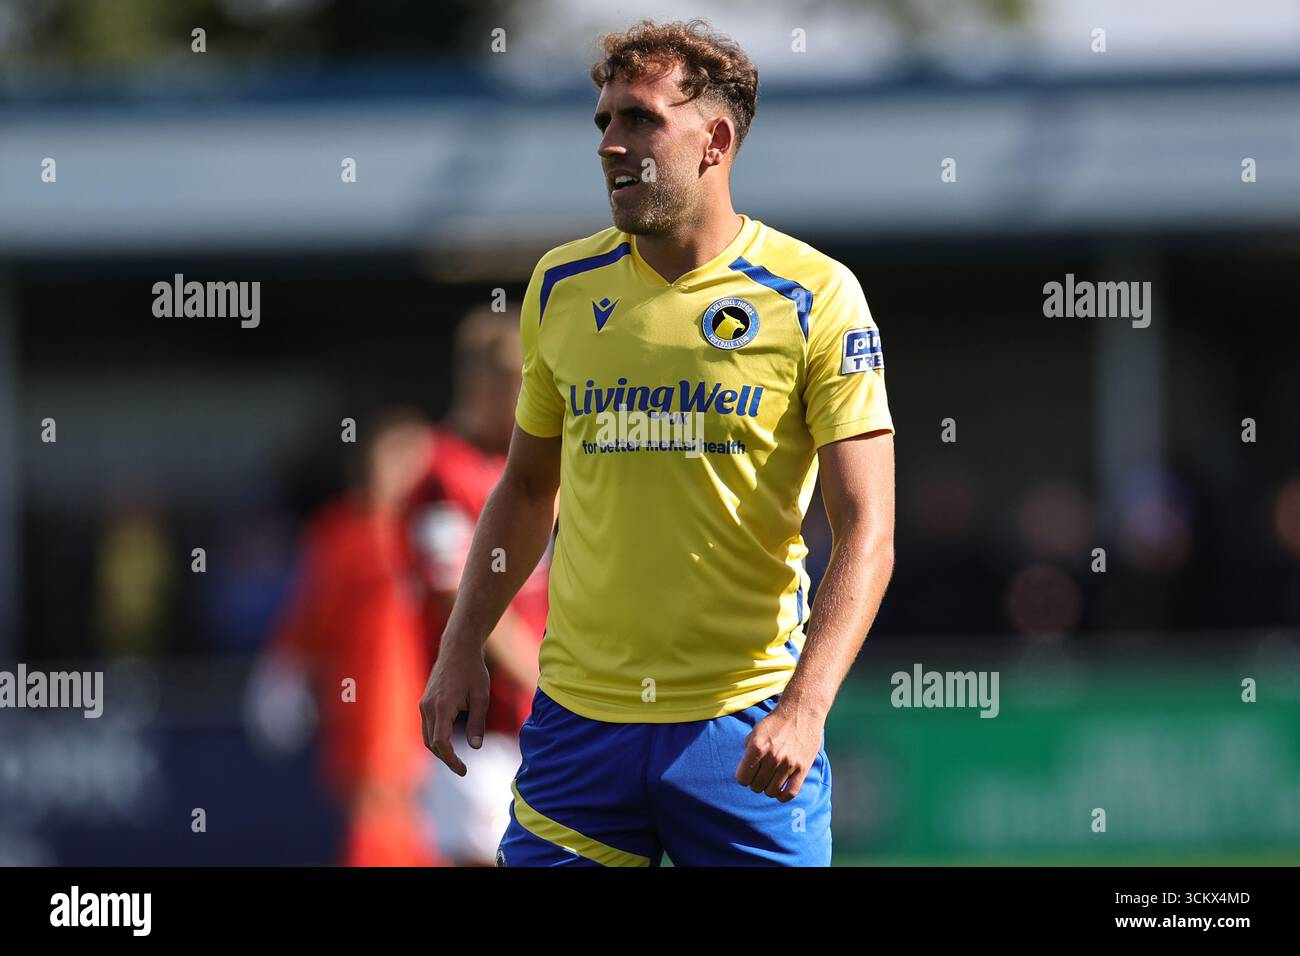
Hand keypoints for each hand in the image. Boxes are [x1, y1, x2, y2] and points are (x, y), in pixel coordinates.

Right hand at [419, 642, 490, 775]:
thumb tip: (475, 747)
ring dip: (440, 750)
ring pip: (427, 736)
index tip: (463, 770)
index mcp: (442, 706)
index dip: (451, 760)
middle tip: (462, 769)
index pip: (441, 742)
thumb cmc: (473, 671)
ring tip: (456, 760)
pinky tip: (449, 743)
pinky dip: (436, 738)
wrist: (458, 649)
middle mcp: (428, 707)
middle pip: (432, 743)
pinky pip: (427, 726)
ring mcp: (424, 704)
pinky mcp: (424, 702)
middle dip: (446, 758)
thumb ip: (478, 723)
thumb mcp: (482, 696)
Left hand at [734, 701, 824, 801]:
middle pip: (756, 786)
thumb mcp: (755, 732)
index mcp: (757, 747)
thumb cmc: (776, 722)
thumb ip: (748, 751)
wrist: (802, 711)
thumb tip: (745, 771)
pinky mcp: (803, 768)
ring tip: (771, 780)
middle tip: (761, 774)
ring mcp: (788, 764)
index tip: (748, 772)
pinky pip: (790, 793)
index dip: (743, 777)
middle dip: (756, 782)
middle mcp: (772, 757)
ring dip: (769, 788)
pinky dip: (783, 796)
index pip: (742, 778)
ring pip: (771, 791)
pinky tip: (781, 791)